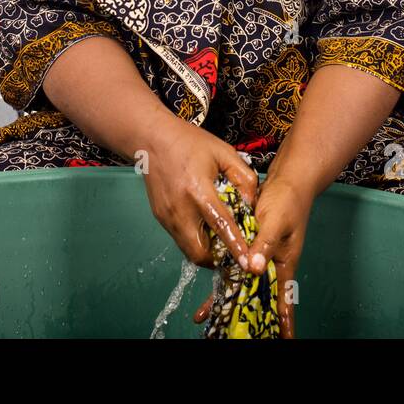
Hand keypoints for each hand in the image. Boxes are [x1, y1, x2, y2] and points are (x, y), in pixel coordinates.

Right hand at [139, 115, 260, 276]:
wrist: (152, 139)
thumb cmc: (191, 143)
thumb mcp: (224, 153)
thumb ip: (244, 178)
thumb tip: (251, 205)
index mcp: (198, 190)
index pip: (220, 225)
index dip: (236, 247)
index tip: (248, 264)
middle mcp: (179, 209)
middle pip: (198, 252)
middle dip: (218, 259)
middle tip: (232, 251)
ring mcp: (166, 217)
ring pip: (188, 250)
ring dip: (206, 251)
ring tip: (219, 238)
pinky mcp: (160, 218)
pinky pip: (180, 239)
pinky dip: (194, 240)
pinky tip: (203, 226)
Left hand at [195, 168, 313, 336]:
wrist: (287, 180)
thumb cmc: (288, 200)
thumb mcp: (276, 221)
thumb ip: (264, 244)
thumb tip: (254, 269)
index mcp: (283, 262)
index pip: (283, 297)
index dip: (284, 319)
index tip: (284, 339)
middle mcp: (271, 262)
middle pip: (255, 293)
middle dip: (241, 312)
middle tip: (218, 328)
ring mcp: (259, 254)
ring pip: (242, 280)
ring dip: (226, 295)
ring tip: (204, 312)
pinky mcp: (249, 244)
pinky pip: (236, 264)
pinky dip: (225, 273)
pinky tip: (211, 281)